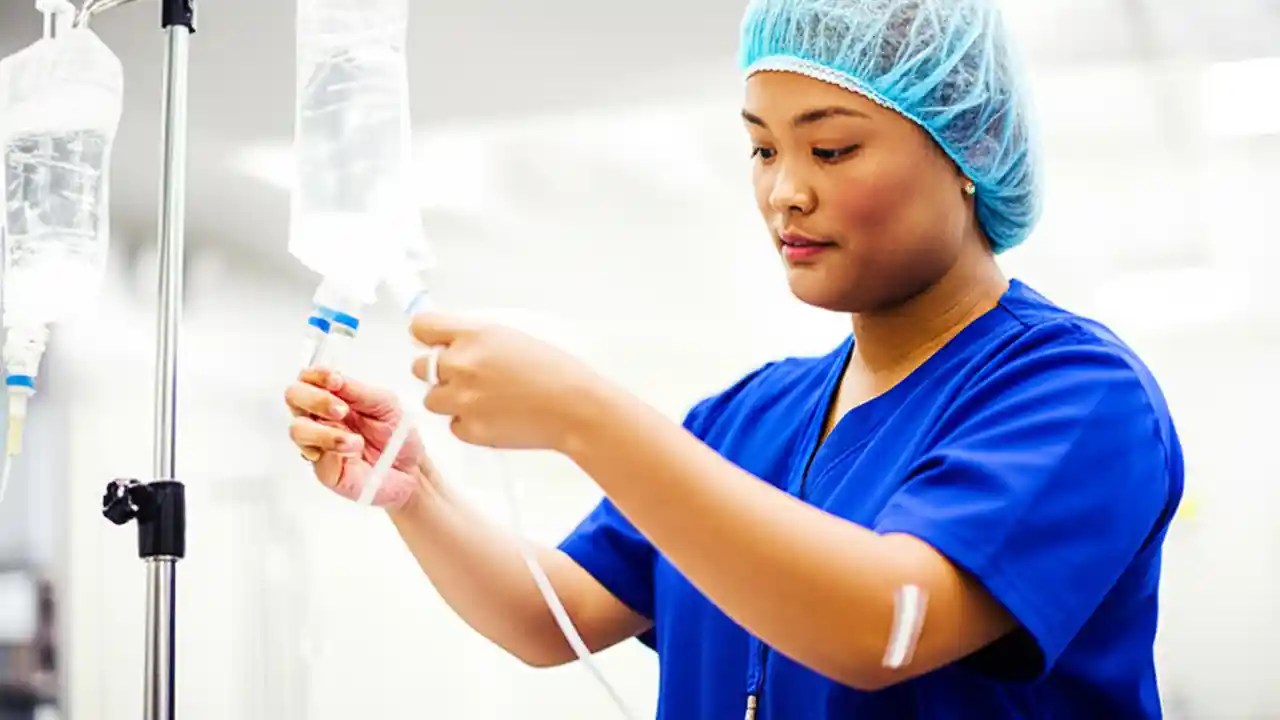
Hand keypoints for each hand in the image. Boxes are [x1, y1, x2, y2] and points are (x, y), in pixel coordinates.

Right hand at [284, 367, 428, 508]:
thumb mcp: (384, 403)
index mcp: (333, 397)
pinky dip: (333, 451)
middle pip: (293, 397)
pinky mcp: (323, 469)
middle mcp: (320, 418)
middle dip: (316, 399)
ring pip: (297, 429)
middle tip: (342, 410)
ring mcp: (318, 443)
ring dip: (324, 431)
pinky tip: (353, 452)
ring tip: (354, 440)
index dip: (316, 375)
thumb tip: (335, 377)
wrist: (410, 468)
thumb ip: (357, 390)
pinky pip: (313, 457)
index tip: (336, 380)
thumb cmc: (396, 434)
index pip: (308, 378)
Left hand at [409, 313, 604, 451]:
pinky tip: (497, 417)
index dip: (427, 336)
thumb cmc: (555, 370)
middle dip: (439, 371)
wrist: (576, 408)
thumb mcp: (513, 336)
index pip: (421, 327)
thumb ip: (474, 337)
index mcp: (474, 335)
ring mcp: (462, 400)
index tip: (434, 343)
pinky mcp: (468, 430)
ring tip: (486, 399)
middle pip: (420, 366)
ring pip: (432, 399)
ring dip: (451, 399)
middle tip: (470, 377)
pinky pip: (453, 425)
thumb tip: (444, 342)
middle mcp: (461, 365)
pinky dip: (469, 423)